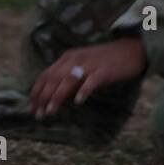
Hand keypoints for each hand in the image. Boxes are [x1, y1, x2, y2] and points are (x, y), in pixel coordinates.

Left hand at [28, 38, 146, 119]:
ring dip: (56, 97)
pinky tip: (78, 102)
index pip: (46, 74)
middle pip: (53, 79)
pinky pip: (91, 82)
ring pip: (67, 81)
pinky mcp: (104, 71)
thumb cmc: (106, 60)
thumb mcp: (83, 63)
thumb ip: (69, 74)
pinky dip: (83, 91)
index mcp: (68, 57)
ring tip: (50, 112)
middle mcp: (76, 59)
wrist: (131, 49)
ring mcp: (90, 64)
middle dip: (43, 97)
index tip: (32, 106)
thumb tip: (53, 93)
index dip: (36, 91)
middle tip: (37, 114)